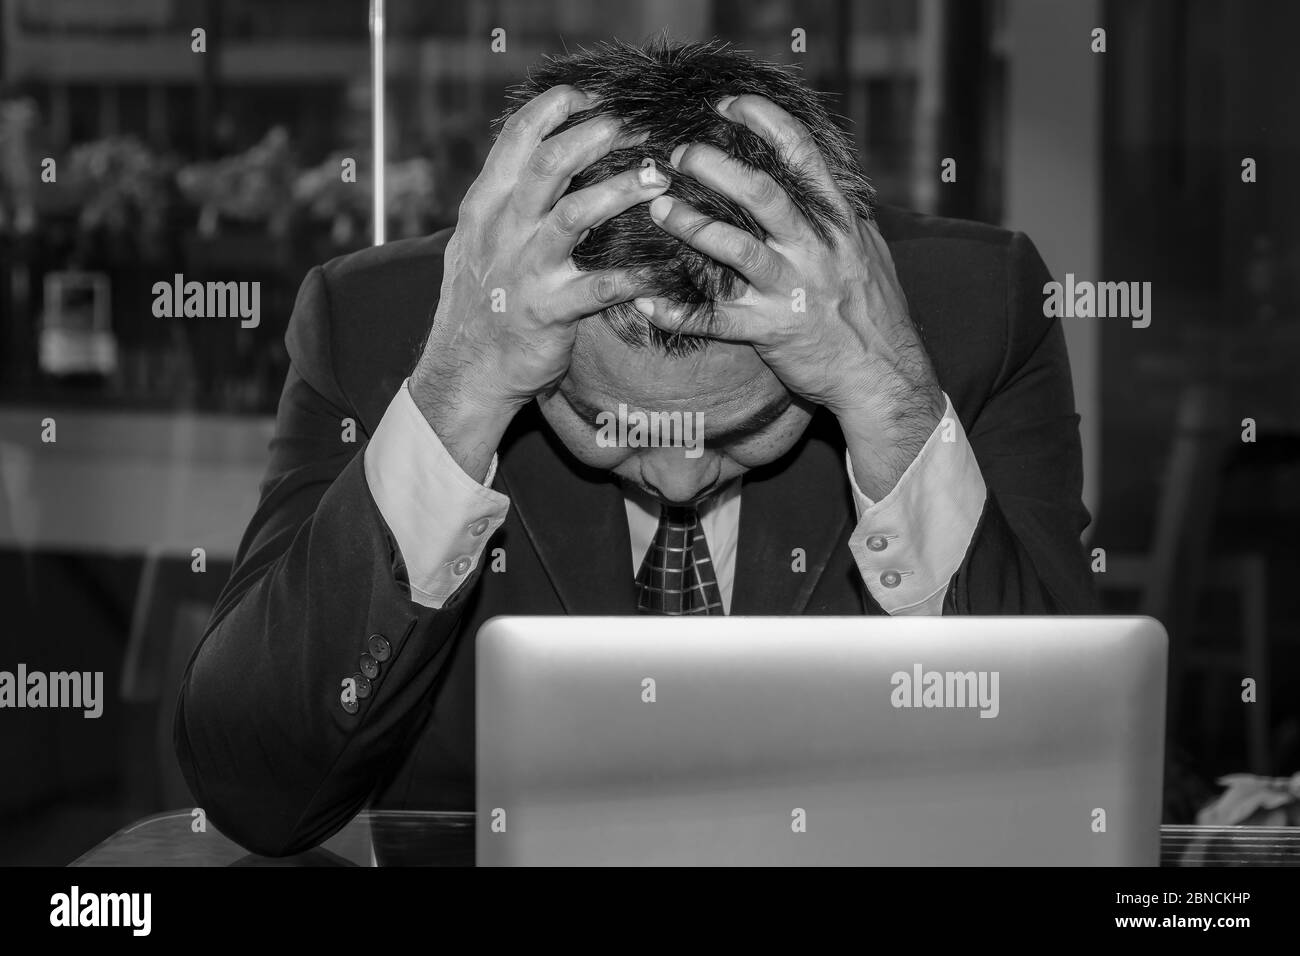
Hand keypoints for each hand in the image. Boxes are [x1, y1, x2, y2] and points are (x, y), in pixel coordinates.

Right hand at [410, 85, 668, 479]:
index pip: (518, 140)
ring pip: (577, 214)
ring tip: (656, 179)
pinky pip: (601, 286)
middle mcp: (503, 231)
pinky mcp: (550, 311)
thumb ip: (502, 199)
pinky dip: (637, 275)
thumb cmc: (478, 304)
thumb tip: (534, 156)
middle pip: (550, 165)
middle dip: (596, 137)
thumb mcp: (474, 242)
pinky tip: (664, 266)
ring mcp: (525, 270)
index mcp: (485, 206)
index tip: (593, 95)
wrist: (465, 372)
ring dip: (622, 190)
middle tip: (634, 126)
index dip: (557, 108)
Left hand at [634, 95, 944, 497]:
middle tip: (679, 153)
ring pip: (734, 249)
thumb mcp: (869, 251)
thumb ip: (841, 215)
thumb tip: (822, 177)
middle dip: (715, 167)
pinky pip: (715, 320)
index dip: (764, 122)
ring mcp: (790, 291)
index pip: (802, 155)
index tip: (728, 105)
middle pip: (761, 194)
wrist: (882, 376)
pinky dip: (677, 312)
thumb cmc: (874, 311)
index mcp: (838, 223)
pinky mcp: (769, 331)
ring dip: (690, 226)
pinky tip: (645, 302)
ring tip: (657, 209)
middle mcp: (814, 250)